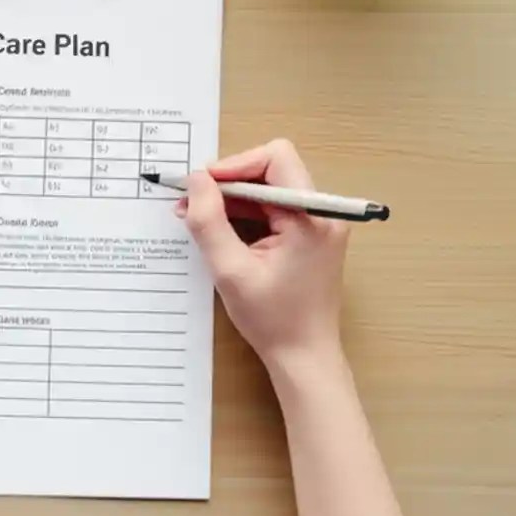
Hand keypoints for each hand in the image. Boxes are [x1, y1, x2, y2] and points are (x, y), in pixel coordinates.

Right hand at [177, 139, 348, 368]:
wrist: (304, 357)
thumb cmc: (272, 319)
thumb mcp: (230, 269)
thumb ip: (209, 221)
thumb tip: (195, 181)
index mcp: (311, 216)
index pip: (275, 158)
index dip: (234, 165)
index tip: (202, 186)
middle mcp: (322, 212)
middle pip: (271, 169)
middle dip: (228, 181)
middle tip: (193, 201)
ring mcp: (318, 224)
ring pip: (269, 189)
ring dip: (233, 198)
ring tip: (196, 215)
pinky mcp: (309, 237)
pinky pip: (273, 209)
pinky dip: (244, 213)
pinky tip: (218, 228)